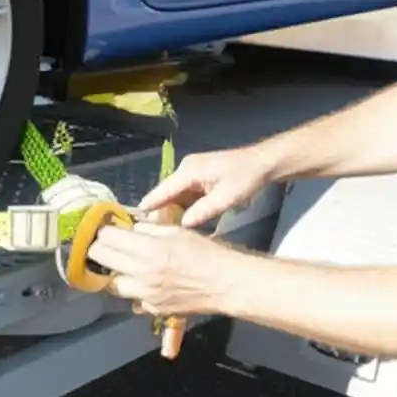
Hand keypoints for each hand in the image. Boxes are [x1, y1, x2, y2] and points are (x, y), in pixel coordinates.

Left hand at [88, 221, 239, 316]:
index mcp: (148, 250)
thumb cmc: (207, 252)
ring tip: (119, 265)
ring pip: (111, 284)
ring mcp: (145, 295)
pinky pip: (132, 299)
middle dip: (99, 248)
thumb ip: (149, 230)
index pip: (108, 238)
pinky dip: (133, 290)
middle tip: (104, 244)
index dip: (103, 231)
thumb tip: (130, 228)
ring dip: (112, 272)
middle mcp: (141, 274)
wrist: (226, 284)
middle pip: (102, 259)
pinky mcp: (153, 309)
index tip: (105, 228)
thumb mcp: (177, 232)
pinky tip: (141, 282)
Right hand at [138, 146, 277, 227]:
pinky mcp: (200, 179)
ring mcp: (193, 174)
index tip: (133, 220)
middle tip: (149, 233)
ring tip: (161, 232)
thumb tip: (182, 225)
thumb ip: (202, 211)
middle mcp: (186, 170)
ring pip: (176, 196)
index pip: (163, 191)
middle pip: (166, 194)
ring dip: (171, 211)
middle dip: (159, 212)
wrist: (263, 163)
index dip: (149, 205)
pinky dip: (183, 208)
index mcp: (188, 171)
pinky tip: (180, 223)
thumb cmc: (245, 178)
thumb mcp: (226, 198)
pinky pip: (186, 195)